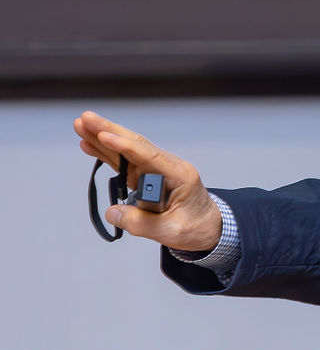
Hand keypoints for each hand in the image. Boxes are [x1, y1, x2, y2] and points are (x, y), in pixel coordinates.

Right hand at [73, 110, 222, 251]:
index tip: (105, 136)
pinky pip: (124, 162)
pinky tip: (89, 144)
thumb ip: (141, 223)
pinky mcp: (146, 177)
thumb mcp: (171, 231)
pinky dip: (106, 153)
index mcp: (179, 175)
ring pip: (126, 150)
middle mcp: (167, 167)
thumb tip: (112, 212)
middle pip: (136, 145)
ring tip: (80, 126)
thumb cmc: (196, 228)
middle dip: (109, 131)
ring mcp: (156, 171)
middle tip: (85, 118)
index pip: (150, 156)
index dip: (126, 146)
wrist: (209, 229)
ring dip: (103, 138)